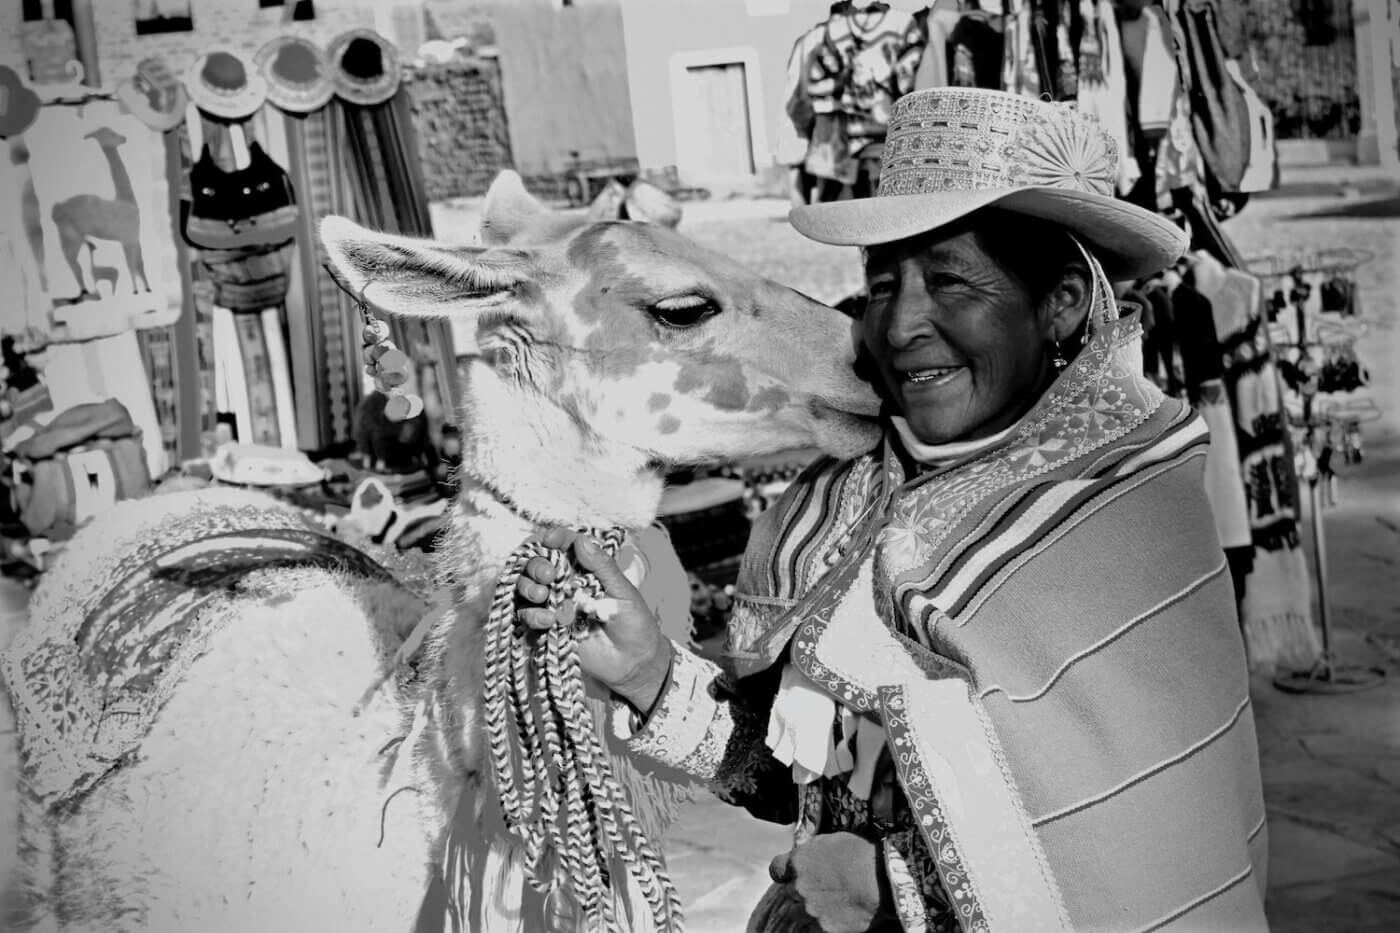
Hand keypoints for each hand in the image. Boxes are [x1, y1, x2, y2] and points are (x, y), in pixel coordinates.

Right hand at [515, 527, 671, 714]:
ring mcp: (554, 606)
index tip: (549, 539)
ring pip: (526, 589)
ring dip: (528, 588)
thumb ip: (602, 567)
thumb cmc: (635, 623)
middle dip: (536, 565)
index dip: (554, 539)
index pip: (564, 546)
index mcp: (585, 569)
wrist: (634, 664)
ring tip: (542, 595)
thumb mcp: (623, 592)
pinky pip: (528, 618)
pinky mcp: (548, 629)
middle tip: (549, 575)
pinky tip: (548, 620)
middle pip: (537, 564)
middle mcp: (565, 584)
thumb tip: (582, 540)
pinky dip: (532, 615)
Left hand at [767, 833, 890, 932]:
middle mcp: (799, 887)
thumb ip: (812, 850)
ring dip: (808, 911)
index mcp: (798, 862)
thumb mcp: (832, 840)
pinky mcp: (823, 928)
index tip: (790, 874)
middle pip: (787, 894)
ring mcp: (810, 910)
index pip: (776, 869)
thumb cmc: (862, 854)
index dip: (784, 873)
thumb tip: (807, 853)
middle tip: (818, 891)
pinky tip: (836, 918)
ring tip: (828, 906)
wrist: (883, 880)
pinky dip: (821, 925)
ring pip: (797, 914)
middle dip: (799, 893)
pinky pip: (813, 929)